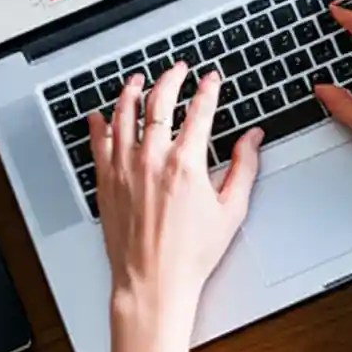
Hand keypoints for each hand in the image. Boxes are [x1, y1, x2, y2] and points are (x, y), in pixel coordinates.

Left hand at [87, 64, 263, 327]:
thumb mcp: (231, 210)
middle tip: (178, 70)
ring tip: (137, 80)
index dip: (207, 89)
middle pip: (158, 102)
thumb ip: (244, 167)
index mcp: (186, 164)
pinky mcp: (107, 182)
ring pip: (124, 115)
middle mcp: (152, 160)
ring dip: (131, 91)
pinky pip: (98, 143)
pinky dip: (99, 124)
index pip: (198, 111)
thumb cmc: (191, 253)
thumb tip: (253, 139)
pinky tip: (100, 114)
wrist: (153, 281)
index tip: (210, 79)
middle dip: (170, 79)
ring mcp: (125, 169)